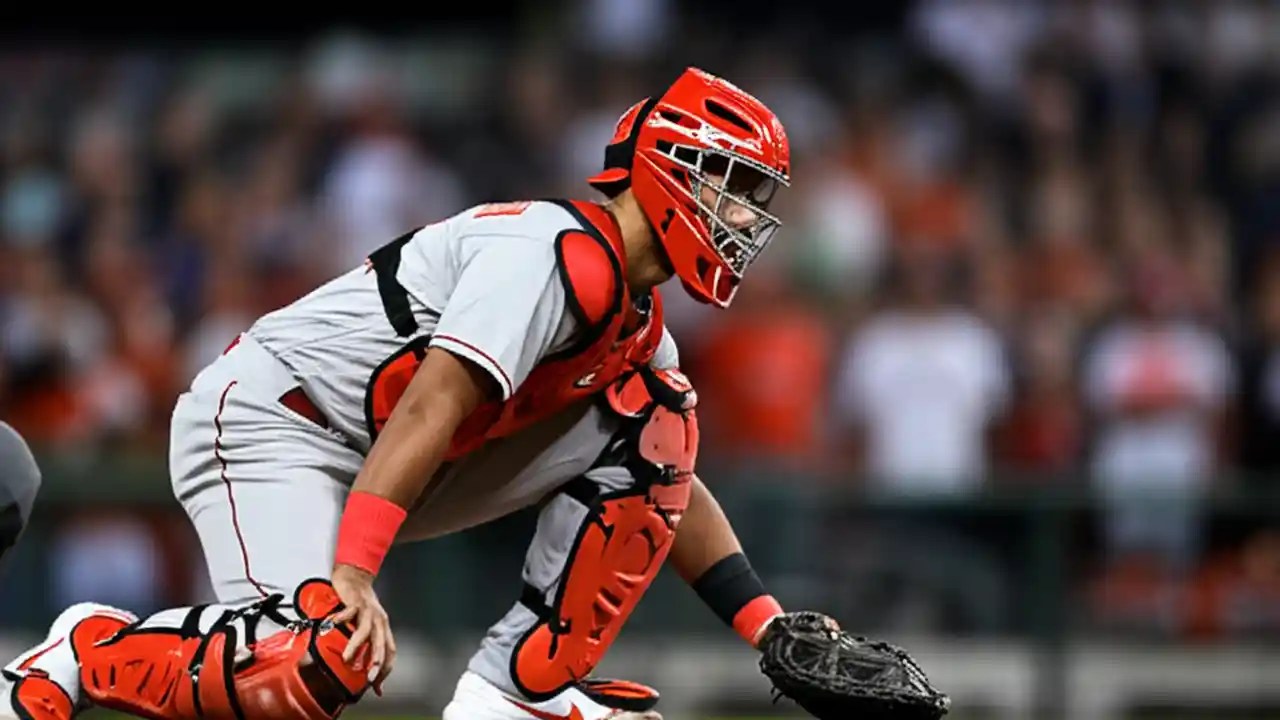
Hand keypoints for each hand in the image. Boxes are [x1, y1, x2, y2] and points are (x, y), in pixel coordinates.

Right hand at [330, 563, 396, 691]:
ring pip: (366, 630)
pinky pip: (349, 612)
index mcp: (383, 628)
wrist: (355, 577)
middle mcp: (378, 620)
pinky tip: (332, 625)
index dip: (386, 668)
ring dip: (357, 646)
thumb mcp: (367, 626)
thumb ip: (367, 646)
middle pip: (382, 643)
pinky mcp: (355, 601)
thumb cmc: (359, 605)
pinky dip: (341, 619)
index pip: (390, 651)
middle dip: (377, 662)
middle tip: (370, 678)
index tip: (377, 685)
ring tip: (347, 659)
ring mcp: (368, 611)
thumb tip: (362, 660)